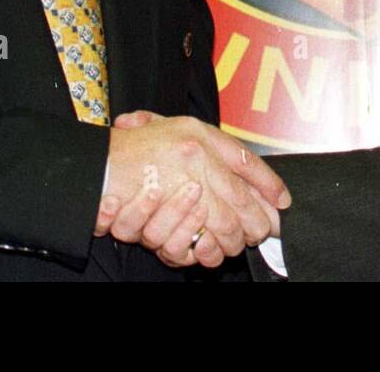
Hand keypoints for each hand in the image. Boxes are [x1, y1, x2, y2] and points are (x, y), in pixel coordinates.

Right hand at [94, 111, 288, 268]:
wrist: (97, 166)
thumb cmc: (135, 147)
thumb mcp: (174, 128)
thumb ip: (207, 144)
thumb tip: (245, 170)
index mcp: (197, 134)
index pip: (245, 161)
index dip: (268, 183)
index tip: (283, 200)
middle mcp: (193, 155)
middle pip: (240, 197)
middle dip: (257, 220)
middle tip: (266, 232)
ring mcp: (178, 183)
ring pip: (224, 222)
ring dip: (234, 238)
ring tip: (238, 243)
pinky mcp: (164, 214)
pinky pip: (197, 239)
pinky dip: (208, 250)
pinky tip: (213, 251)